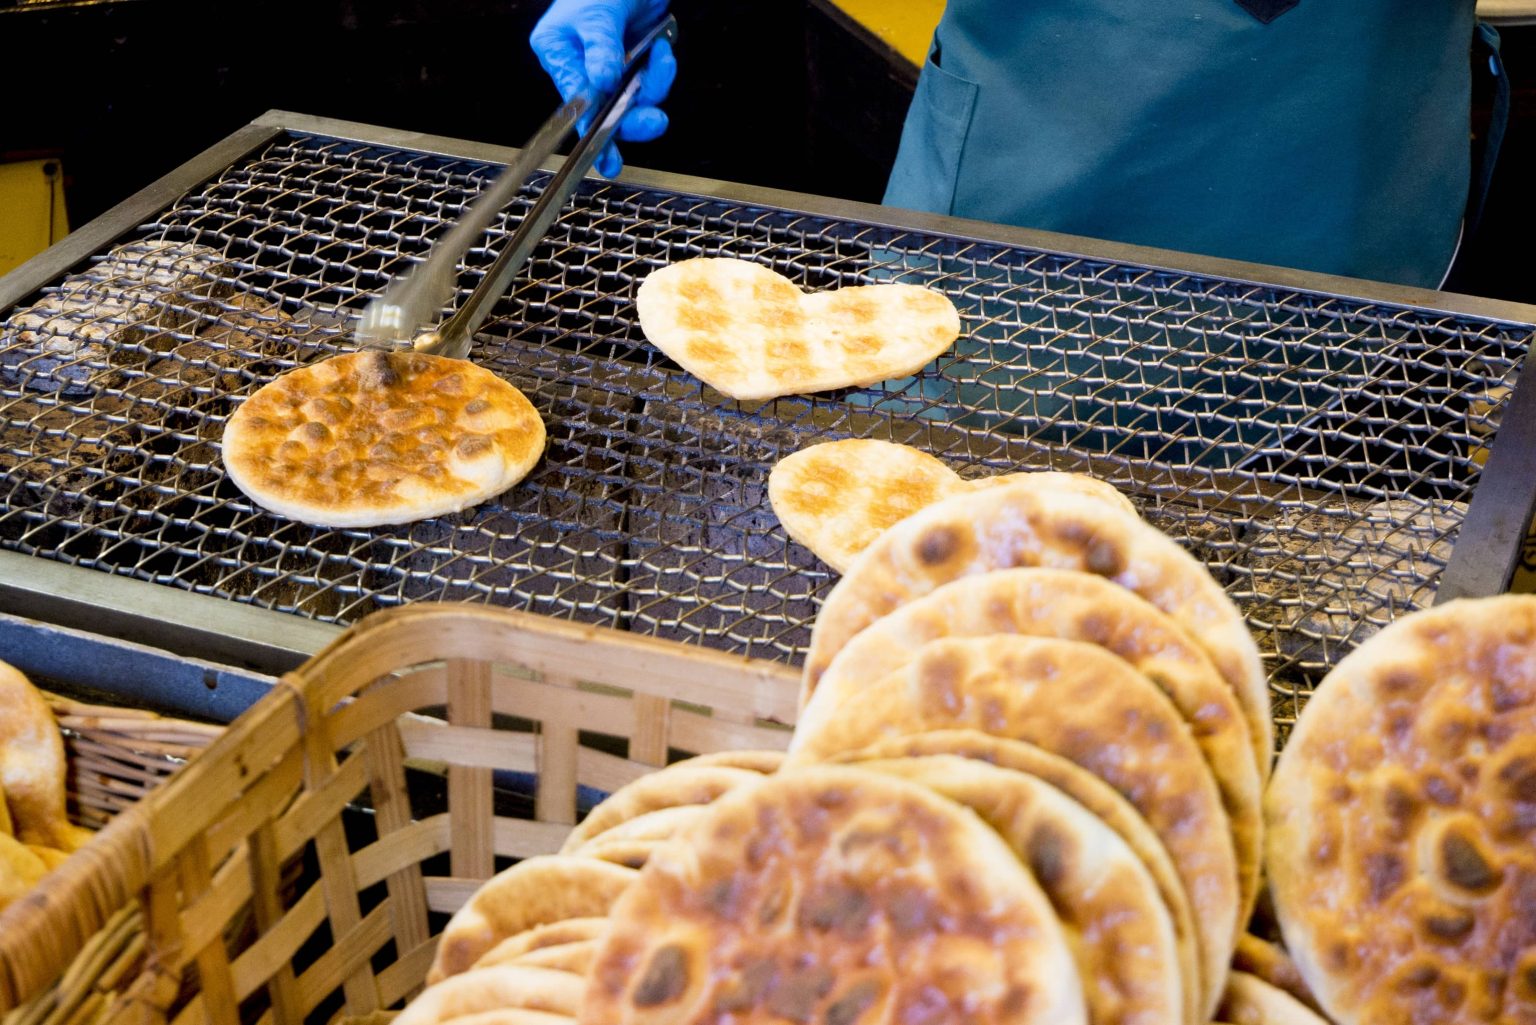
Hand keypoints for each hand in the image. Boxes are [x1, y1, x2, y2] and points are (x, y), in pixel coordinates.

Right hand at [530, 0, 676, 177]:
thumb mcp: (599, 11)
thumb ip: (602, 47)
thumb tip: (602, 81)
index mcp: (558, 52)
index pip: (575, 101)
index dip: (592, 131)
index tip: (605, 158)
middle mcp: (580, 65)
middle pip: (605, 110)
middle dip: (633, 118)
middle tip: (655, 121)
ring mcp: (609, 67)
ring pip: (633, 100)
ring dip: (654, 87)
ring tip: (662, 59)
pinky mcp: (634, 64)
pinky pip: (650, 84)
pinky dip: (662, 71)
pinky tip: (663, 51)